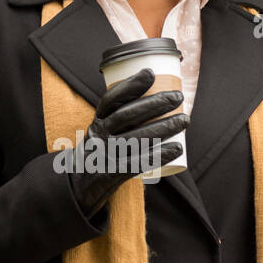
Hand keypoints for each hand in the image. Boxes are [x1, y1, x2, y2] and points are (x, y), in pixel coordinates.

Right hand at [66, 68, 188, 218]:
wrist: (77, 189)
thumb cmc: (101, 155)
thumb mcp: (103, 134)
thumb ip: (122, 120)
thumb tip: (156, 99)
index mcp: (96, 122)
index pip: (110, 100)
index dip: (129, 85)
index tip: (150, 73)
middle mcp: (98, 136)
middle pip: (126, 116)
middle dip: (153, 104)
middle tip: (177, 96)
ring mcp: (103, 155)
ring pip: (135, 138)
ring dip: (163, 127)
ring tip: (184, 119)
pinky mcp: (111, 175)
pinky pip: (138, 163)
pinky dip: (159, 155)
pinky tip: (177, 148)